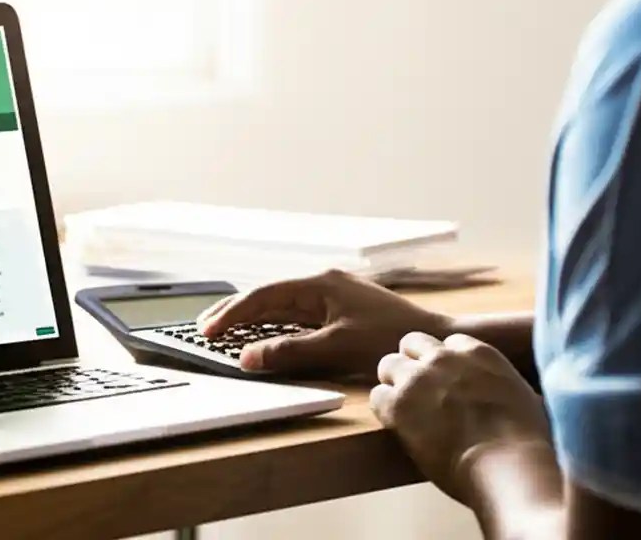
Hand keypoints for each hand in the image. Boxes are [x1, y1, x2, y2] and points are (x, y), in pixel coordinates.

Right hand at [196, 270, 451, 374]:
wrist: (437, 340)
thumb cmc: (390, 340)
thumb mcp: (337, 348)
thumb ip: (290, 351)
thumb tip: (247, 357)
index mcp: (319, 284)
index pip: (263, 295)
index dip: (232, 313)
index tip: (208, 331)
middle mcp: (322, 284)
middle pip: (267, 296)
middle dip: (234, 312)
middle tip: (203, 329)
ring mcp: (331, 297)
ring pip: (280, 306)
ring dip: (251, 319)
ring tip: (223, 331)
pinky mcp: (340, 311)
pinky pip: (295, 316)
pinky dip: (272, 326)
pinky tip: (261, 335)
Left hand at [371, 332, 552, 504]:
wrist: (510, 467)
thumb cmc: (527, 443)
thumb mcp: (524, 396)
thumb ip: (501, 383)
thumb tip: (502, 392)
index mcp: (478, 353)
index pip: (448, 343)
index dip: (446, 364)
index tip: (449, 384)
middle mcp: (444, 358)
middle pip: (412, 344)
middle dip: (414, 364)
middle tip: (421, 393)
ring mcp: (418, 379)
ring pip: (388, 365)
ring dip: (396, 384)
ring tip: (409, 410)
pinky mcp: (398, 405)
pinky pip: (377, 396)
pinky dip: (385, 410)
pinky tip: (400, 427)